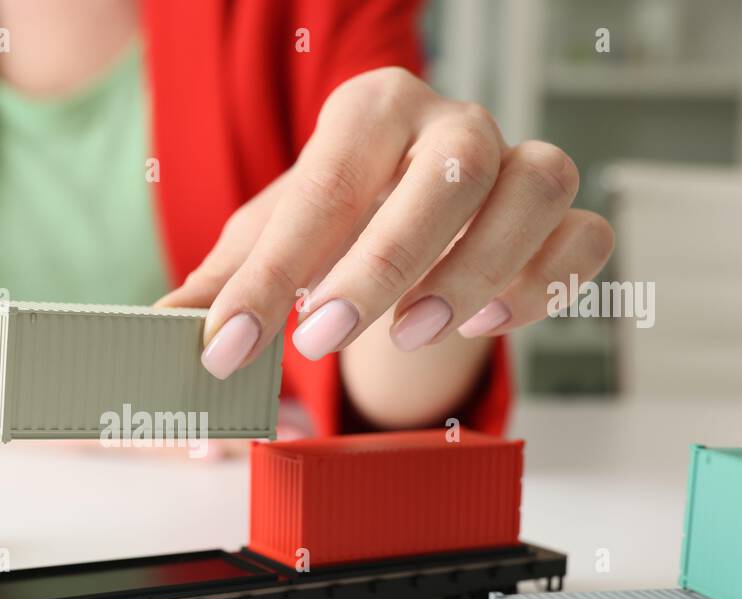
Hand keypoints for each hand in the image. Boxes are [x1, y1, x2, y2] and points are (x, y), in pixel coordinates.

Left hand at [158, 68, 614, 378]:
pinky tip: (490, 320)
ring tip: (409, 336)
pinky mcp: (565, 216)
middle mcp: (455, 125)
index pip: (325, 185)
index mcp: (371, 112)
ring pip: (534, 191)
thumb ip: (222, 281)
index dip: (272, 273)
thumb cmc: (339, 218)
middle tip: (320, 338)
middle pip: (448, 172)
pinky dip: (545, 283)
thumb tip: (158, 327)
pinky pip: (583, 238)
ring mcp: (520, 164)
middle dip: (382, 262)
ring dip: (476, 270)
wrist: (413, 216)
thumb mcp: (270, 239)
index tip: (227, 343)